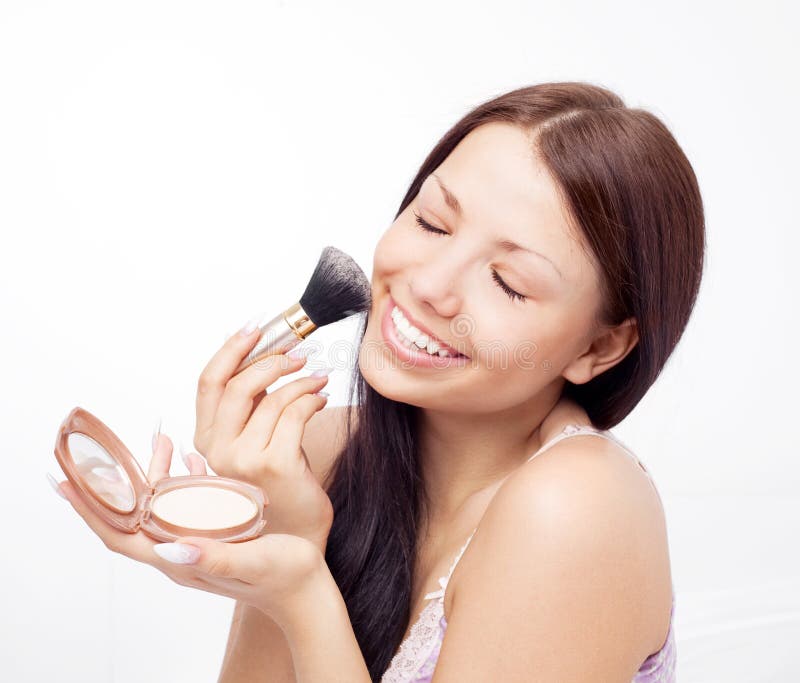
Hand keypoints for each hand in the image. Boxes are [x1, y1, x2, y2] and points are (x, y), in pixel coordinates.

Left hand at [51, 430, 328, 626]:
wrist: (304, 589)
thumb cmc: (281, 577)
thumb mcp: (249, 564)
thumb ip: (211, 556)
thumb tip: (171, 546)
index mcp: (179, 559)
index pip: (118, 533)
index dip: (90, 509)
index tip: (66, 481)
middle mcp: (178, 551)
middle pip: (129, 517)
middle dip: (113, 485)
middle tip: (107, 452)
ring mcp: (193, 543)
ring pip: (156, 507)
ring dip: (151, 476)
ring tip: (162, 442)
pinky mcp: (211, 535)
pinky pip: (184, 504)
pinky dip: (181, 480)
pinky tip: (192, 459)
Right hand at [193, 325, 333, 552]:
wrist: (297, 539)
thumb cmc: (279, 489)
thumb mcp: (254, 444)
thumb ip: (249, 408)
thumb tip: (259, 355)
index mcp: (207, 442)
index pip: (208, 382)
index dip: (232, 349)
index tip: (256, 328)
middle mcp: (217, 452)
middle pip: (237, 384)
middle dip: (271, 358)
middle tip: (297, 351)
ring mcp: (244, 460)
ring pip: (272, 397)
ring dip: (301, 379)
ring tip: (318, 378)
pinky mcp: (276, 465)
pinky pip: (295, 412)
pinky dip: (312, 398)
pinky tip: (321, 399)